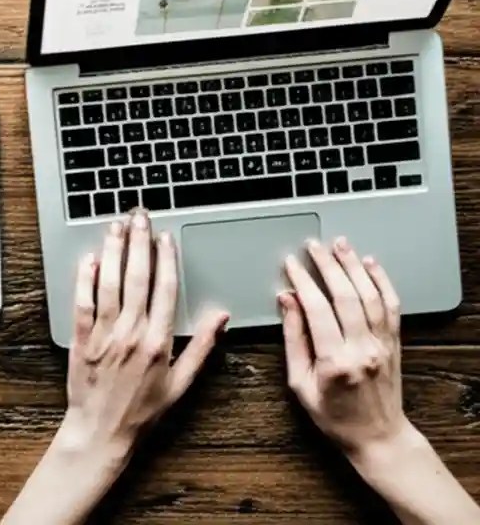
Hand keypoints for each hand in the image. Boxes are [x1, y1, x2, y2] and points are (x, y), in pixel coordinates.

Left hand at [4, 210, 228, 524]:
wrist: (102, 432)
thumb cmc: (142, 411)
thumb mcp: (182, 384)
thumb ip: (202, 347)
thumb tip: (220, 316)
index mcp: (159, 342)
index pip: (164, 290)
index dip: (166, 260)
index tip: (166, 237)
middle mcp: (131, 334)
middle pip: (136, 278)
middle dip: (139, 243)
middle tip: (140, 216)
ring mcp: (103, 335)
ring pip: (109, 284)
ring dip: (113, 251)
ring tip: (116, 226)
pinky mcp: (79, 340)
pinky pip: (82, 303)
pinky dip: (85, 279)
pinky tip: (89, 258)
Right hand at [280, 238, 479, 524]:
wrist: (377, 435)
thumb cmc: (334, 416)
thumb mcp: (300, 383)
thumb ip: (294, 339)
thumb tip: (287, 302)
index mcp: (335, 361)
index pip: (317, 310)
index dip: (302, 282)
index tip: (291, 264)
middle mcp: (363, 349)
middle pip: (345, 295)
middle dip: (328, 266)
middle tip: (313, 246)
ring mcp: (382, 345)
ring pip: (370, 295)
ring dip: (354, 266)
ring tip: (340, 245)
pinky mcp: (394, 343)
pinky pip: (391, 305)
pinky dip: (381, 281)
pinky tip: (371, 265)